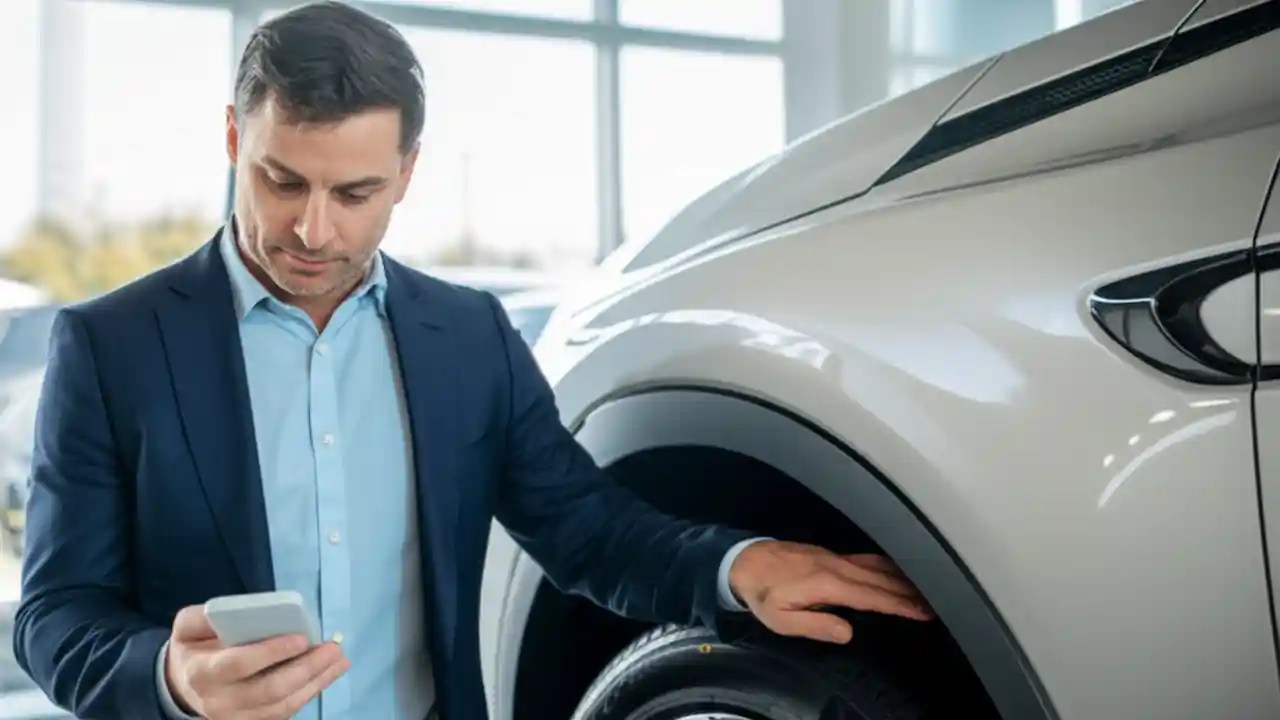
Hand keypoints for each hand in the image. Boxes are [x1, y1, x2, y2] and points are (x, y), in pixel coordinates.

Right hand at [164, 604, 349, 719]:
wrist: (183, 684)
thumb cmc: (194, 647)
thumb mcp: (189, 625)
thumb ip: (206, 616)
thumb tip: (242, 609)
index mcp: (201, 672)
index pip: (238, 665)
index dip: (270, 653)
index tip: (302, 638)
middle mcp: (218, 701)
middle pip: (268, 691)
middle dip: (306, 669)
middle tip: (333, 649)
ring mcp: (235, 717)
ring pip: (281, 706)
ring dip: (316, 683)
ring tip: (339, 660)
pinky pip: (284, 714)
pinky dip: (308, 694)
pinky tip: (326, 675)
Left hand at [728, 540, 934, 643]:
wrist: (744, 561)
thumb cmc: (762, 594)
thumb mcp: (780, 619)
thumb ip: (815, 625)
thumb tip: (848, 632)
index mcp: (827, 585)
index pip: (871, 597)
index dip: (899, 604)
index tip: (922, 612)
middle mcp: (836, 568)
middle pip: (880, 580)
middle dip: (909, 592)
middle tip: (935, 604)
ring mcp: (834, 558)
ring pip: (875, 566)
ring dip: (900, 577)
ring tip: (924, 588)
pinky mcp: (830, 555)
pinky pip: (864, 559)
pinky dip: (885, 565)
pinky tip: (894, 569)